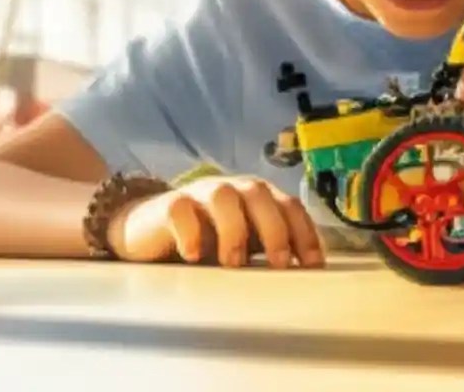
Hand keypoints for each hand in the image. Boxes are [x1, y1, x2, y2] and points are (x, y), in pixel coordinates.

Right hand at [106, 176, 323, 268]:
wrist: (150, 233)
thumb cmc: (208, 242)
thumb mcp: (245, 246)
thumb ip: (270, 250)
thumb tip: (305, 274)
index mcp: (258, 198)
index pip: (289, 205)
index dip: (304, 232)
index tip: (313, 264)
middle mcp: (233, 189)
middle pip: (260, 194)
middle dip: (275, 230)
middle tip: (280, 264)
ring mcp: (200, 193)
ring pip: (223, 195)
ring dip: (234, 230)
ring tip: (234, 264)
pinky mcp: (168, 205)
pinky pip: (180, 209)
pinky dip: (191, 232)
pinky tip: (194, 256)